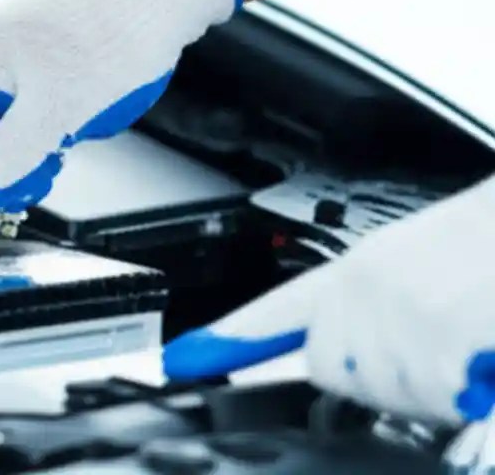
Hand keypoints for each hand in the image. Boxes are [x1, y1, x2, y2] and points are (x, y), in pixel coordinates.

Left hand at [164, 175, 494, 424]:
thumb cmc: (492, 250)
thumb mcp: (421, 267)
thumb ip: (375, 312)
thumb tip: (346, 360)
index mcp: (358, 267)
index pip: (275, 309)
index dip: (228, 339)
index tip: (181, 357)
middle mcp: (365, 284)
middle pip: (333, 370)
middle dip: (381, 381)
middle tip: (437, 354)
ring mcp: (396, 308)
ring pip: (388, 391)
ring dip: (435, 388)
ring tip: (467, 347)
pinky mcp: (437, 331)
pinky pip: (435, 394)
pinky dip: (468, 389)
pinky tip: (482, 357)